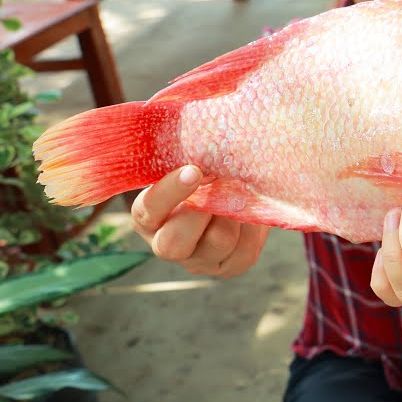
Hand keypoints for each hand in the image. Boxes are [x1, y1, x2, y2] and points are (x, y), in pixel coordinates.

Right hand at [131, 165, 269, 277]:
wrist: (234, 195)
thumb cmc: (204, 173)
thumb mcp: (191, 164)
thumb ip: (190, 155)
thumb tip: (199, 134)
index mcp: (148, 216)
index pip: (148, 209)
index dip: (170, 192)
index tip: (193, 170)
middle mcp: (166, 244)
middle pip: (173, 243)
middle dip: (200, 213)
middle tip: (221, 184)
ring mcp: (198, 260)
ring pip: (218, 241)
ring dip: (233, 213)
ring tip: (240, 192)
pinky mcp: (228, 266)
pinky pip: (245, 250)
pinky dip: (254, 226)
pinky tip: (251, 212)